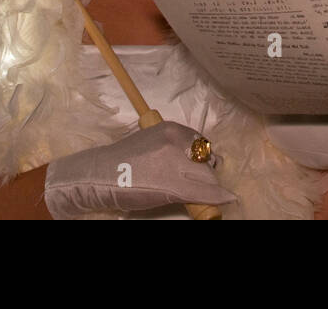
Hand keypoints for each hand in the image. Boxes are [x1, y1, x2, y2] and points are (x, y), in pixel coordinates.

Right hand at [43, 122, 236, 217]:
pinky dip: (218, 196)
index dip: (202, 157)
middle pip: (205, 160)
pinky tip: (227, 199)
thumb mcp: (150, 141)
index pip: (200, 142)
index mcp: (171, 129)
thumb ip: (172, 145)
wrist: (100, 175)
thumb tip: (193, 156)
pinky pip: (205, 192)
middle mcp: (176, 142)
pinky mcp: (174, 186)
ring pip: (207, 177)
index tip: (201, 165)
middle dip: (207, 172)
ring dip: (209, 185)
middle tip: (202, 182)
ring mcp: (176, 164)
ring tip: (208, 192)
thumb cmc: (122, 161)